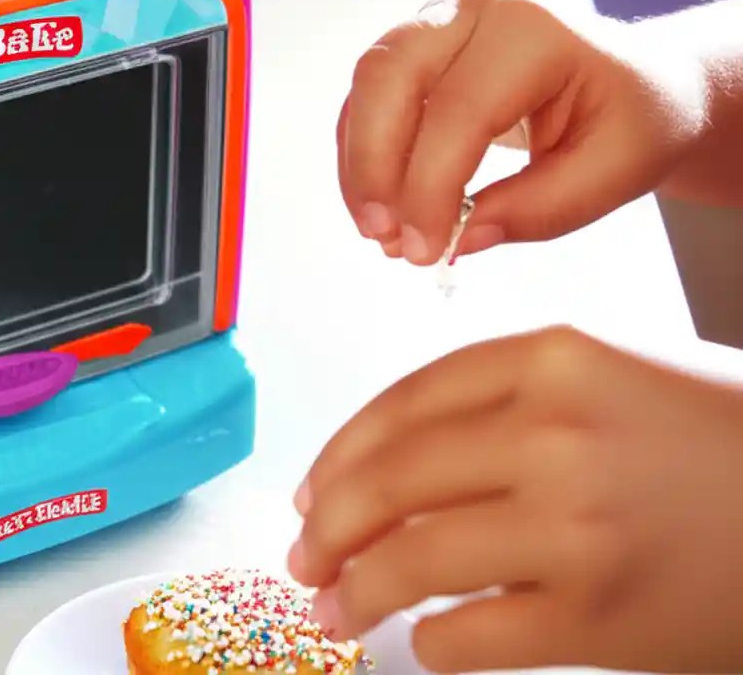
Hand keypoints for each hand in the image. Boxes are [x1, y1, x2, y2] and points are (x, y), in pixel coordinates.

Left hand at [287, 326, 742, 672]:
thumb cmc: (727, 447)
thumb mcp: (622, 379)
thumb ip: (512, 399)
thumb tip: (387, 459)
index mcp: (558, 360)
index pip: (403, 405)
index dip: (339, 456)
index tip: (310, 493)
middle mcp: (556, 435)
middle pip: (389, 482)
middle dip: (326, 529)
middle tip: (302, 559)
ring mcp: (575, 528)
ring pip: (409, 563)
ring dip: (354, 592)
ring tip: (335, 609)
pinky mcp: (597, 617)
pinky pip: (466, 637)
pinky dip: (429, 644)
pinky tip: (426, 639)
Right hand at [338, 0, 707, 264]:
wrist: (633, 84)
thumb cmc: (630, 119)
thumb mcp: (615, 172)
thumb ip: (540, 209)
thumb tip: (458, 240)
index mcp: (533, 32)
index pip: (458, 110)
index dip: (429, 187)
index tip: (424, 250)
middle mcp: (475, 13)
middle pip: (389, 77)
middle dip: (373, 166)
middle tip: (383, 237)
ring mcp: (438, 25)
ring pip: (367, 87)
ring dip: (360, 167)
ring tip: (380, 232)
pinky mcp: (415, 53)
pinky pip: (366, 103)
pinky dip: (363, 160)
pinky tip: (383, 206)